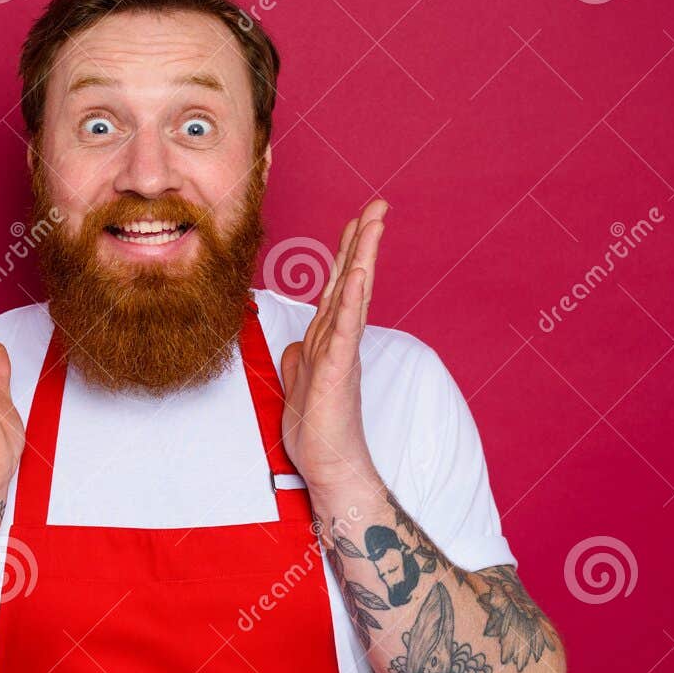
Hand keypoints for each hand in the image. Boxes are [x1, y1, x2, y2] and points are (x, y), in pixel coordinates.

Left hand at [279, 198, 388, 495]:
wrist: (330, 467)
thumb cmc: (318, 430)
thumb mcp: (300, 386)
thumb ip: (300, 360)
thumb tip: (296, 346)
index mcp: (329, 340)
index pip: (339, 287)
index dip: (347, 252)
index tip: (357, 220)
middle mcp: (339, 340)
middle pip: (351, 281)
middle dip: (363, 241)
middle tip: (378, 205)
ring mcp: (340, 354)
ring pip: (351, 297)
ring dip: (361, 258)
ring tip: (373, 224)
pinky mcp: (335, 372)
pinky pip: (343, 331)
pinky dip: (350, 302)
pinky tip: (357, 276)